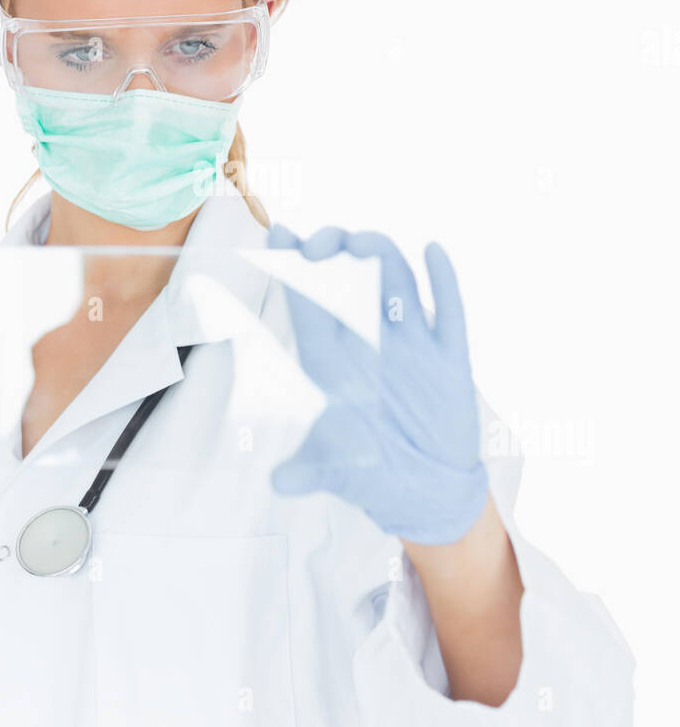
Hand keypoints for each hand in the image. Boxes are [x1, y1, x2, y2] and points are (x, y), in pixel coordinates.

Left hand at [266, 225, 488, 543]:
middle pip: (349, 279)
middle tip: (317, 245)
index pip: (306, 305)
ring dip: (380, 256)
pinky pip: (448, 313)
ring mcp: (410, 347)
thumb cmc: (368, 472)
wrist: (423, 494)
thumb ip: (306, 472)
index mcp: (331, 363)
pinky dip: (443, 281)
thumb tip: (280, 483)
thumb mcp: (332, 470)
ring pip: (395, 282)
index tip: (278, 232)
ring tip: (362, 244)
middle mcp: (368, 344)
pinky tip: (433, 251)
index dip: (290, 268)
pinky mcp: (449, 361)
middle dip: (333, 251)